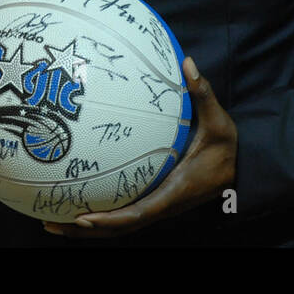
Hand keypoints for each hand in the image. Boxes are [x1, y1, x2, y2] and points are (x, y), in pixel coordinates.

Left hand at [41, 57, 236, 237]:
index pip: (138, 214)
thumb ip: (203, 94)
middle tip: (49, 223)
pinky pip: (123, 213)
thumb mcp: (220, 122)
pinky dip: (100, 215)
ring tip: (50, 221)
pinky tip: (76, 204)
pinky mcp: (155, 201)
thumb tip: (187, 63)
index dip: (110, 220)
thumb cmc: (229, 148)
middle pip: (118, 228)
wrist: (244, 169)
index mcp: (174, 193)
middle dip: (83, 231)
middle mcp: (162, 206)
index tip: (83, 219)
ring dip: (86, 229)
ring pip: (118, 226)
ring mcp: (157, 206)